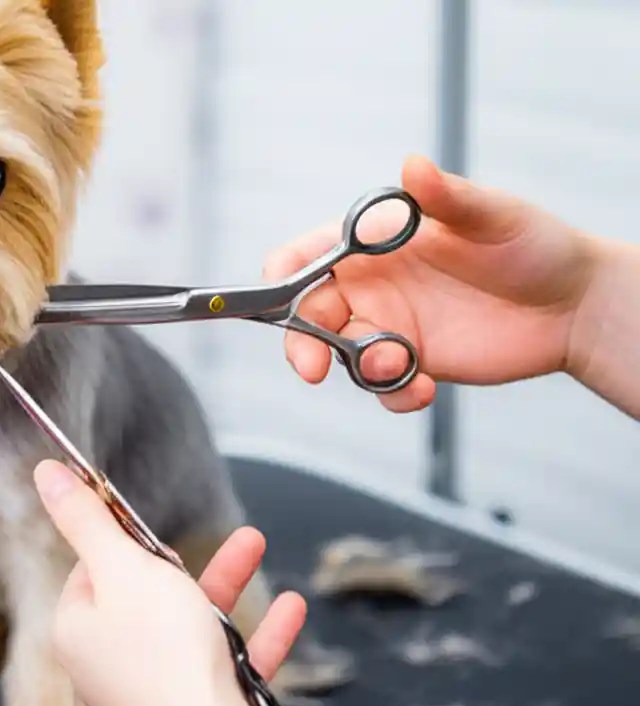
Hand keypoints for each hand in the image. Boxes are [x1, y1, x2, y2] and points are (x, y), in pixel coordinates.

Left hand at [34, 460, 305, 705]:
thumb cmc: (166, 659)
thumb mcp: (125, 567)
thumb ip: (89, 520)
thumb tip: (47, 474)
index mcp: (78, 630)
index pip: (91, 570)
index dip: (123, 542)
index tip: (150, 527)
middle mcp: (109, 664)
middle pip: (146, 595)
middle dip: (187, 561)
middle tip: (200, 532)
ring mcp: (153, 688)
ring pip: (192, 626)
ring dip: (227, 583)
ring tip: (254, 545)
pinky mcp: (195, 704)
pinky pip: (228, 663)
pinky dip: (260, 633)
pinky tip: (290, 609)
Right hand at [264, 154, 603, 412]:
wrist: (572, 305)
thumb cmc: (532, 245)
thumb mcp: (491, 216)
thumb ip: (446, 196)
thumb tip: (412, 165)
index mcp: (372, 243)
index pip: (305, 255)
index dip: (280, 276)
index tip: (278, 298)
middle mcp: (371, 285)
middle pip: (307, 315)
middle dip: (301, 343)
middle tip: (313, 367)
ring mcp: (387, 326)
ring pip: (339, 357)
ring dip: (359, 370)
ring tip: (403, 367)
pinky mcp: (410, 363)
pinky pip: (380, 388)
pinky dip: (393, 394)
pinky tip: (425, 387)